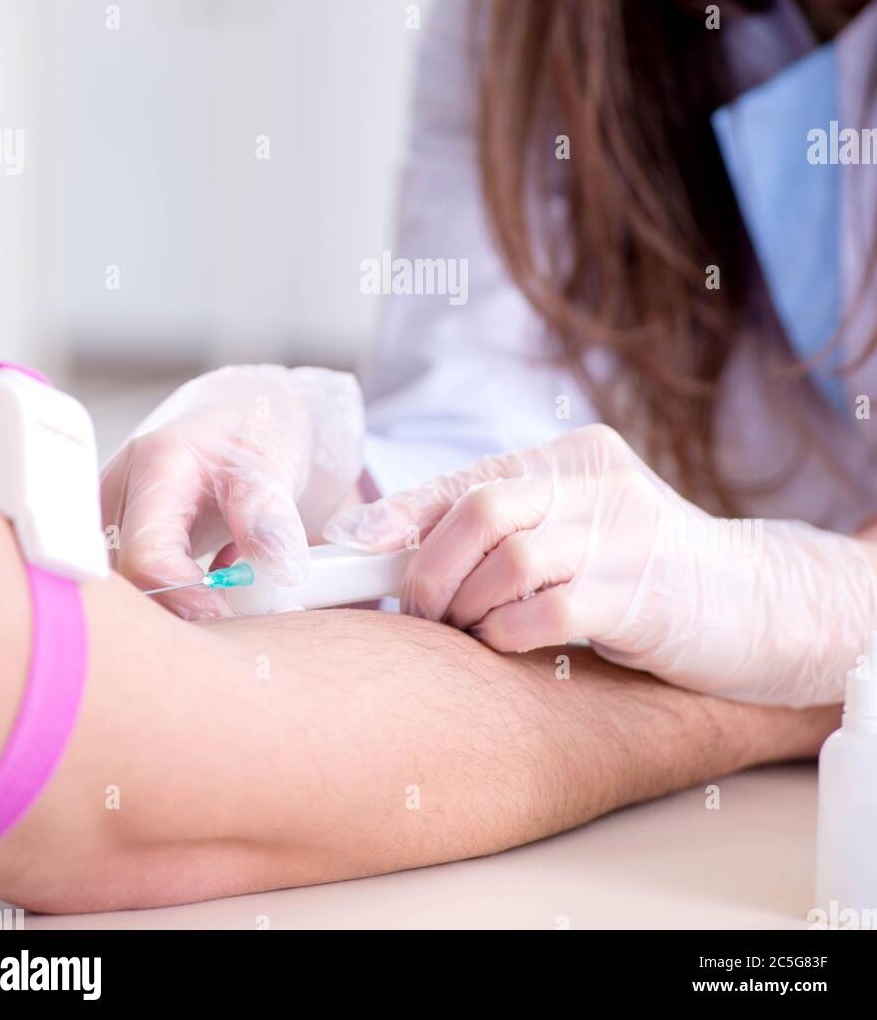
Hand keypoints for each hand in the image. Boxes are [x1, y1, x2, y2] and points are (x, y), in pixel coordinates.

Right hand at [101, 364, 363, 617]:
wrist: (247, 414)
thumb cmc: (258, 427)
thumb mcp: (276, 456)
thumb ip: (268, 510)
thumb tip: (277, 568)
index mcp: (156, 465)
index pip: (145, 554)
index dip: (182, 596)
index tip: (226, 614)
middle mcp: (119, 492)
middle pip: (124, 580)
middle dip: (175, 610)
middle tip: (230, 618)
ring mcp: (113, 517)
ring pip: (126, 589)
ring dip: (174, 606)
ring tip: (225, 598)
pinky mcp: (121, 537)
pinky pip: (134, 584)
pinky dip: (171, 598)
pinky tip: (209, 586)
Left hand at [324, 424, 876, 705]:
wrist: (752, 605)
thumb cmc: (643, 574)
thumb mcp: (577, 531)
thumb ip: (507, 528)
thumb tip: (391, 542)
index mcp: (574, 460)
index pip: (472, 476)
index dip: (403, 511)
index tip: (353, 544)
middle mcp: (596, 486)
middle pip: (482, 508)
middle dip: (430, 566)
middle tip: (420, 608)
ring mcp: (622, 538)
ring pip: (508, 560)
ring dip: (468, 606)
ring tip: (468, 629)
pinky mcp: (640, 596)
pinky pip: (547, 613)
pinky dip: (510, 634)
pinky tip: (511, 644)